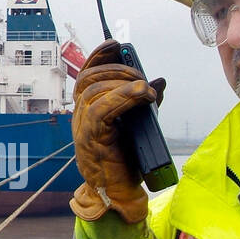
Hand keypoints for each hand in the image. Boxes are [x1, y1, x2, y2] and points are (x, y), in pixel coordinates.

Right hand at [70, 40, 166, 223]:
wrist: (119, 194)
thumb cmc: (126, 162)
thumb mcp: (138, 125)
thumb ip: (144, 103)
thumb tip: (159, 81)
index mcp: (87, 110)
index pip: (86, 75)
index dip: (98, 56)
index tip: (115, 44)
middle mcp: (80, 116)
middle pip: (90, 79)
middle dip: (118, 69)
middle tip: (142, 77)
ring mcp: (82, 128)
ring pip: (94, 91)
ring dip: (123, 82)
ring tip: (145, 90)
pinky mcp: (91, 139)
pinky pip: (101, 110)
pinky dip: (122, 96)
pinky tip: (141, 94)